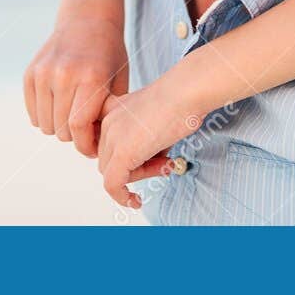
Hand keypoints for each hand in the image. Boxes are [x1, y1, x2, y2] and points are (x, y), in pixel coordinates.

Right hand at [23, 15, 128, 157]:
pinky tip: (60, 107)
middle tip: (86, 130)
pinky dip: (45, 117)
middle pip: (61, 130)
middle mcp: (64, 74)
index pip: (79, 127)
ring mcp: (44, 73)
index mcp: (90, 77)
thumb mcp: (119, 81)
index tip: (92, 148)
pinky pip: (33, 114)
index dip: (85, 145)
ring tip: (73, 117)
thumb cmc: (108, 53)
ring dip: (59, 128)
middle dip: (75, 136)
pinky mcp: (30, 74)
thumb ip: (106, 114)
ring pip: (45, 125)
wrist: (87, 20)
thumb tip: (91, 147)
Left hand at [96, 81, 206, 207]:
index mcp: (113, 108)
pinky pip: (113, 185)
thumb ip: (145, 137)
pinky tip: (135, 201)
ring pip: (114, 172)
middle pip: (111, 159)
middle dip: (137, 166)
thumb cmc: (181, 99)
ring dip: (139, 175)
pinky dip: (122, 197)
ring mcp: (112, 137)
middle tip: (164, 160)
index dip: (132, 153)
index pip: (112, 143)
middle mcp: (108, 121)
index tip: (154, 155)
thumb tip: (151, 161)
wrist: (187, 92)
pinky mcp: (122, 154)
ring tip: (165, 163)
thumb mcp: (155, 117)